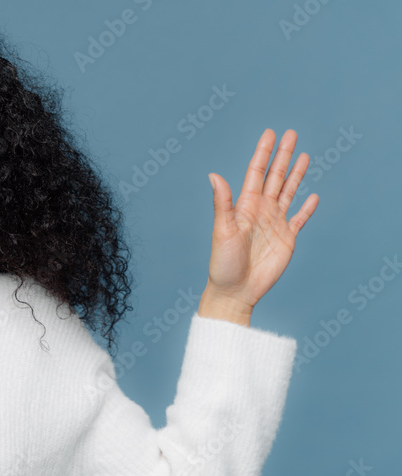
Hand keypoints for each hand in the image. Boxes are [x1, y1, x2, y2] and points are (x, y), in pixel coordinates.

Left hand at [199, 128, 318, 323]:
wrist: (235, 291)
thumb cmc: (223, 263)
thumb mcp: (221, 230)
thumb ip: (222, 203)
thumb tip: (214, 175)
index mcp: (245, 206)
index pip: (257, 173)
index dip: (263, 153)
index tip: (270, 133)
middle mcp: (261, 211)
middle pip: (275, 177)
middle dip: (283, 156)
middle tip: (291, 133)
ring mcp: (275, 224)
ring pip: (288, 193)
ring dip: (296, 175)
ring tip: (304, 156)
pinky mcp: (287, 239)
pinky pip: (299, 219)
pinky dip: (307, 208)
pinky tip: (313, 196)